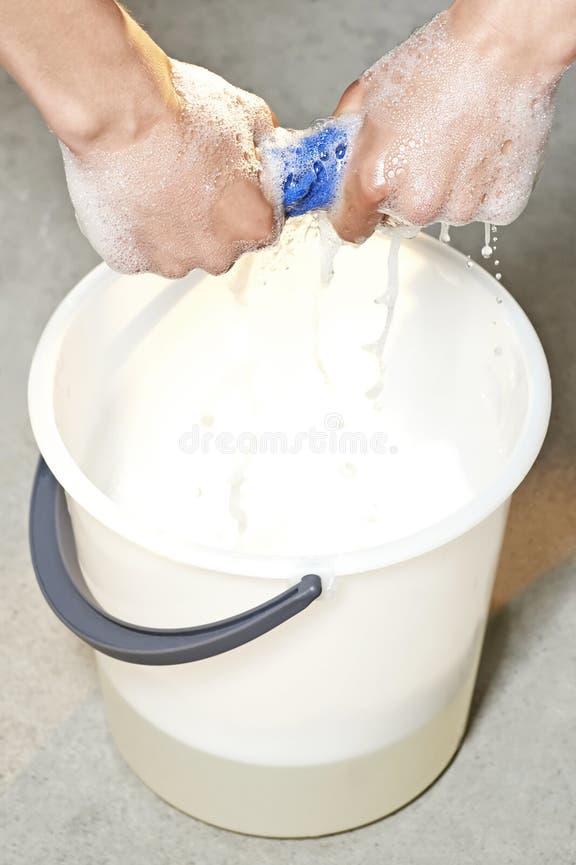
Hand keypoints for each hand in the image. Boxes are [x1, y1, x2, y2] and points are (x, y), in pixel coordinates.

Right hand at [61, 61, 278, 276]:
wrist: (119, 114)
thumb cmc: (179, 114)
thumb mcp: (248, 113)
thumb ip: (265, 144)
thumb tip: (265, 149)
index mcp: (255, 225)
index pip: (263, 224)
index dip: (246, 199)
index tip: (230, 181)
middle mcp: (217, 255)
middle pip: (220, 244)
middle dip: (208, 218)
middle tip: (187, 176)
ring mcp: (170, 262)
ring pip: (177, 249)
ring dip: (170, 224)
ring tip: (153, 181)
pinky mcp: (129, 260)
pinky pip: (137, 249)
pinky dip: (133, 227)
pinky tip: (129, 194)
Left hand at [330, 5, 566, 241]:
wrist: (503, 48)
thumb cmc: (439, 63)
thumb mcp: (365, 96)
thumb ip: (341, 142)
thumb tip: (334, 165)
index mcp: (374, 182)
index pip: (351, 229)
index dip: (354, 213)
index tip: (362, 203)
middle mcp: (417, 204)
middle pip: (400, 218)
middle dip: (404, 191)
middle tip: (421, 148)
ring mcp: (461, 209)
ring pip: (443, 212)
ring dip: (446, 187)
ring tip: (457, 141)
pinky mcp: (500, 206)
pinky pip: (482, 207)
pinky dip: (481, 185)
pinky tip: (482, 149)